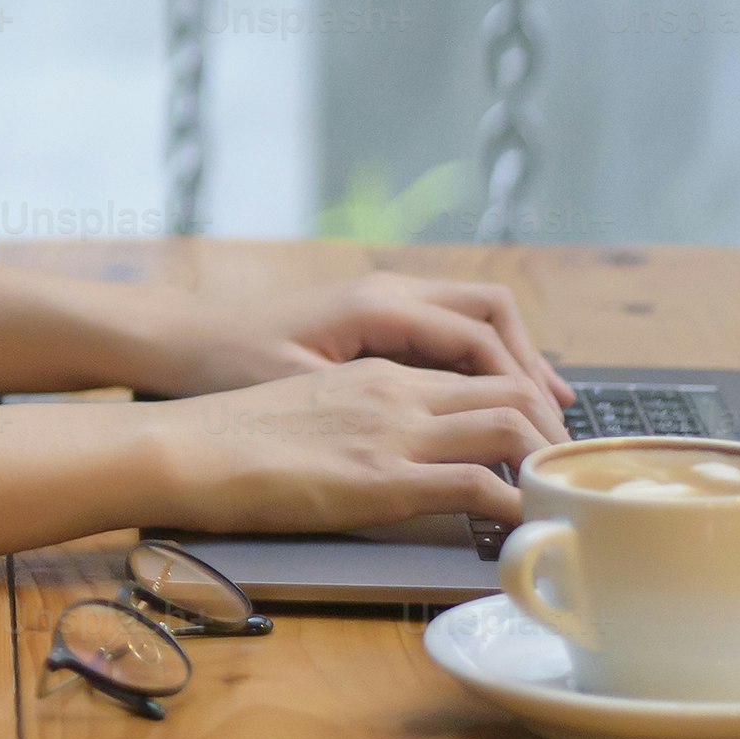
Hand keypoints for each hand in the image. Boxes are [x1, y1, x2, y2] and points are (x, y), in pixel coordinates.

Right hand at [0, 358, 563, 556]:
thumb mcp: (308, 409)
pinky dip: (517, 507)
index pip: (477, 373)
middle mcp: (399, 393)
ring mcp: (395, 433)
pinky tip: (528, 532)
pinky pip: (479, 485)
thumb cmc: (230, 438)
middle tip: (572, 475)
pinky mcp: (384, 479)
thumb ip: (360, 421)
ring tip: (563, 503)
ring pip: (511, 428)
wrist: (187, 446)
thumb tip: (390, 458)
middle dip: (555, 431)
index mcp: (379, 374)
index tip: (543, 442)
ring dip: (549, 465)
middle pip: (512, 390)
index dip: (524, 404)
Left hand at [162, 274, 573, 422]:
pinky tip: (488, 405)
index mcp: (380, 306)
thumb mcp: (303, 393)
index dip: (521, 386)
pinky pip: (445, 333)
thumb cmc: (231, 364)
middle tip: (558, 424)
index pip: (482, 337)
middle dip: (531, 366)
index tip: (544, 434)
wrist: (181, 341)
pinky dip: (478, 364)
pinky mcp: (372, 322)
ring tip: (542, 416)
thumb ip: (376, 414)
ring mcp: (382, 302)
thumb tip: (443, 445)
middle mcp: (389, 293)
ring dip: (510, 363)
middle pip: (492, 314)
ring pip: (472, 319)